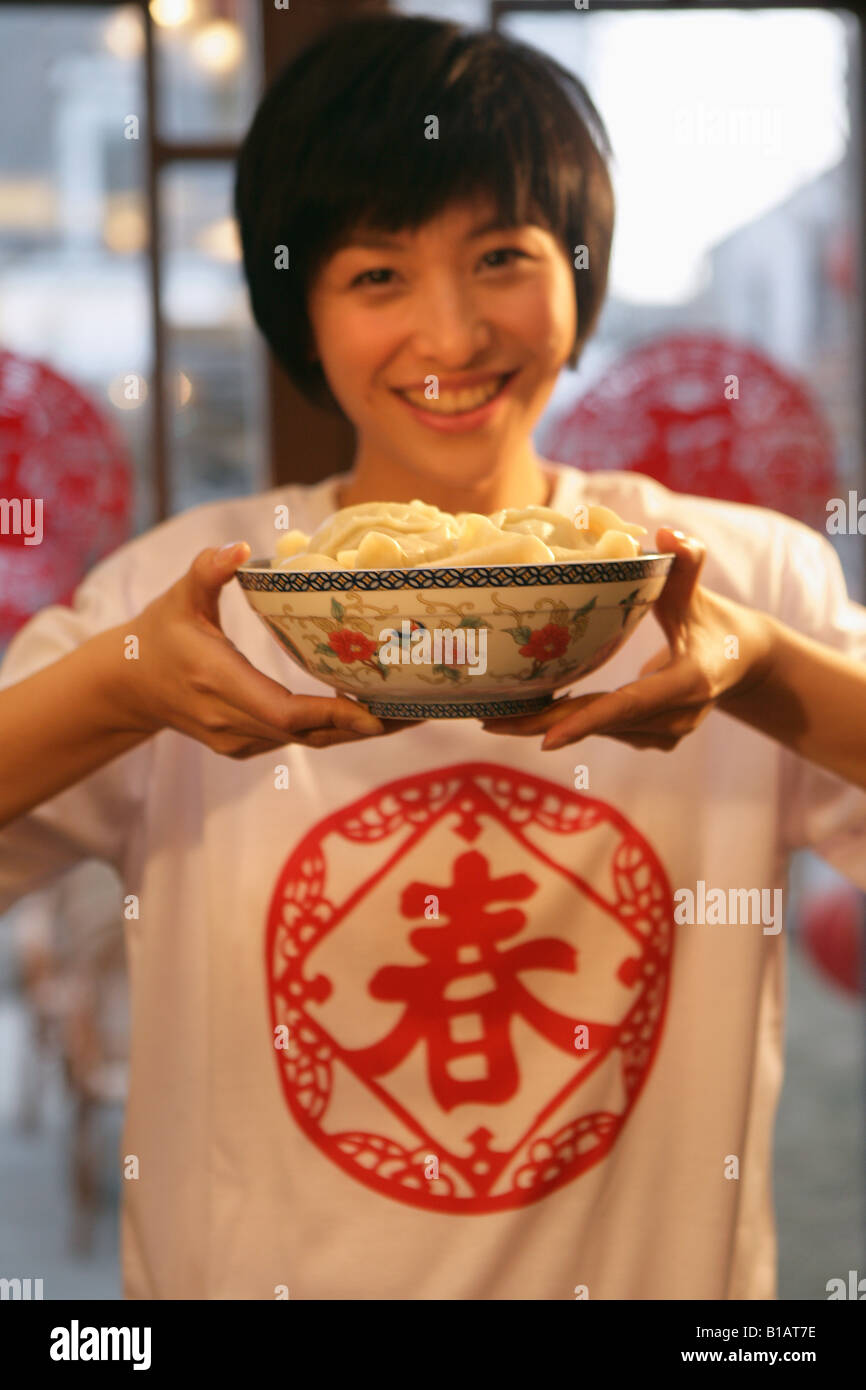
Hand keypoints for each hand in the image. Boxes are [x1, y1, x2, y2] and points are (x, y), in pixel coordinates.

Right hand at [105, 542, 416, 756]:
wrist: (130, 687)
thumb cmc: (159, 634)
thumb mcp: (178, 596)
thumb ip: (207, 571)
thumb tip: (240, 549)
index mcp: (218, 683)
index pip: (284, 711)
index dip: (331, 715)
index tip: (374, 712)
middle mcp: (231, 721)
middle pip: (309, 734)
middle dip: (364, 726)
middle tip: (416, 710)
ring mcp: (239, 741)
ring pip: (308, 742)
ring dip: (356, 731)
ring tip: (407, 714)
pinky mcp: (245, 746)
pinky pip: (297, 741)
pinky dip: (333, 730)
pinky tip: (371, 714)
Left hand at [479, 528, 775, 751]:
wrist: (744, 662)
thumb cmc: (714, 618)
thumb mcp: (698, 590)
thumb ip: (686, 561)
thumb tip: (666, 533)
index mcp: (690, 682)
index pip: (631, 705)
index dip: (588, 721)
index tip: (546, 739)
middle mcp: (678, 717)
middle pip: (601, 723)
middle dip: (543, 725)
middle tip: (488, 720)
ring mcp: (667, 734)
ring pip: (598, 729)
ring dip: (549, 722)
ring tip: (496, 713)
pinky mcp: (655, 740)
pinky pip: (604, 730)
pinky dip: (570, 720)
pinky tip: (531, 710)